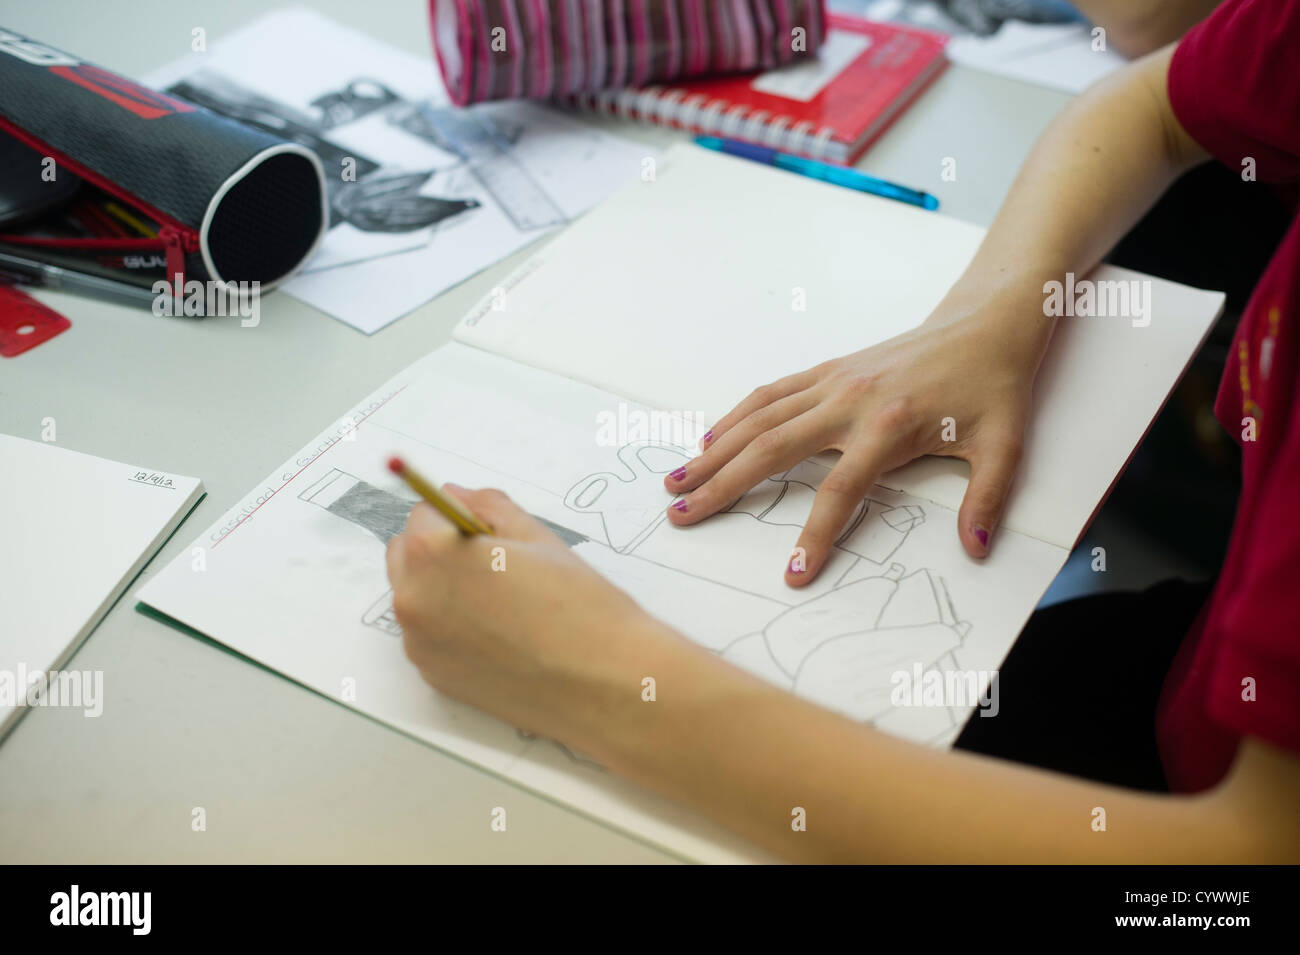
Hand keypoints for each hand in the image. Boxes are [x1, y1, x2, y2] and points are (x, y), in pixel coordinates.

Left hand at [386, 485, 670, 745]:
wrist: (602, 684)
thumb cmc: (577, 607)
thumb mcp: (536, 537)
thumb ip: (486, 506)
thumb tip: (456, 497)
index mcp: (433, 555)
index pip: (423, 513)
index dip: (459, 517)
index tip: (489, 534)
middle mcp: (413, 600)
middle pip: (408, 555)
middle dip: (440, 551)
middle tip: (495, 565)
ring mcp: (419, 645)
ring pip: (418, 597)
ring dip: (444, 590)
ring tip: (504, 605)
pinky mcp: (433, 678)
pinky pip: (430, 636)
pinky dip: (453, 629)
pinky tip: (502, 637)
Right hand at [664, 310, 1044, 583]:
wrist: (983, 326)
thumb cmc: (992, 387)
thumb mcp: (1004, 446)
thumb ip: (988, 498)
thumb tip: (976, 547)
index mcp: (889, 428)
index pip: (839, 491)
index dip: (815, 535)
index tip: (793, 573)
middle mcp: (849, 403)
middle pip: (771, 450)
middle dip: (722, 485)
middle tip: (683, 515)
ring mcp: (832, 383)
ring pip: (758, 420)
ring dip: (713, 451)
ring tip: (677, 480)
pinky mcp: (827, 370)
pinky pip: (770, 394)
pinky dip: (734, 416)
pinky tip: (708, 439)